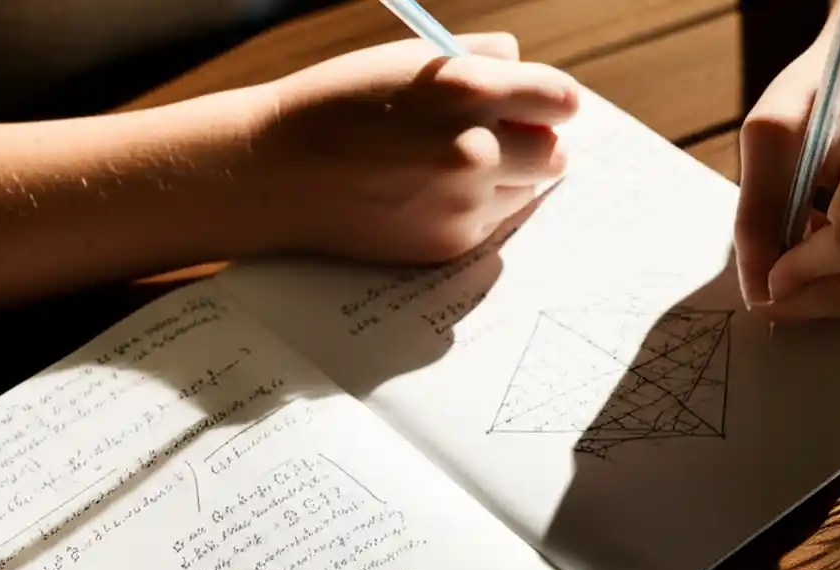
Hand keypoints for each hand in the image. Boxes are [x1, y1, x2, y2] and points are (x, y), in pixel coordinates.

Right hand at [235, 33, 579, 263]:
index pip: (561, 100)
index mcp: (471, 91)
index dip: (551, 101)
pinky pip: (490, 223)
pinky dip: (473, 208)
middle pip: (556, 154)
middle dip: (537, 143)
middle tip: (507, 138)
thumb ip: (478, 55)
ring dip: (506, 178)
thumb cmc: (339, 103)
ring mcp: (464, 203)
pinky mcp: (449, 243)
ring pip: (526, 191)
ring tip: (451, 165)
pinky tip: (426, 192)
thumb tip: (521, 63)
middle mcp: (477, 150)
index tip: (540, 105)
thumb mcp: (408, 58)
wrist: (279, 172)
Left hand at [733, 34, 839, 321]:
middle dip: (804, 297)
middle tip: (764, 289)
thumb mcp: (771, 133)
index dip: (804, 271)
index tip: (765, 278)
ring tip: (803, 248)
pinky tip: (837, 246)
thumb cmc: (825, 97)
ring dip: (825, 293)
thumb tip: (759, 291)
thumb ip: (756, 211)